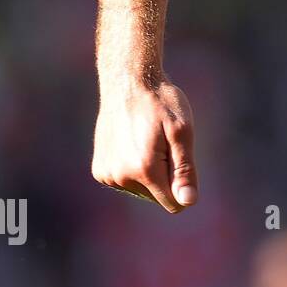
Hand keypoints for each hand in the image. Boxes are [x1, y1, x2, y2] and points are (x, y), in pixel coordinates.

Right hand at [92, 78, 197, 213]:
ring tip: (146, 141)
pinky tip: (132, 143)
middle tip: (162, 144)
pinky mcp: (99, 170)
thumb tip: (187, 202)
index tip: (180, 158)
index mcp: (144, 169)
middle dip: (165, 175)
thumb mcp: (181, 131)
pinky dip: (132, 167)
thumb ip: (184, 169)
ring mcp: (107, 174)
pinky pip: (125, 181)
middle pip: (157, 197)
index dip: (183, 185)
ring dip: (149, 171)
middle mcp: (121, 177)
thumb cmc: (160, 103)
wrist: (127, 83)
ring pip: (141, 190)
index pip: (173, 203)